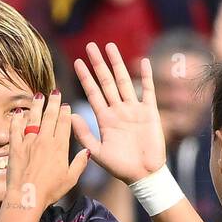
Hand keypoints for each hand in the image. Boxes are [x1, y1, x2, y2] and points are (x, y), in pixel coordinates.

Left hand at [5, 89, 88, 212]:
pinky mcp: (15, 147)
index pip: (64, 124)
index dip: (65, 112)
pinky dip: (17, 119)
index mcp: (60, 147)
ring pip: (33, 118)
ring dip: (37, 105)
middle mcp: (45, 140)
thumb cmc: (50, 190)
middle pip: (50, 116)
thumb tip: (87, 151)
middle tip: (55, 91)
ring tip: (38, 95)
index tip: (65, 105)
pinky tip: (19, 111)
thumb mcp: (71, 179)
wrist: (28, 196)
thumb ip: (80, 163)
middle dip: (53, 102)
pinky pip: (16, 128)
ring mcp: (29, 142)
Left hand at [70, 42, 165, 183]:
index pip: (93, 93)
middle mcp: (118, 110)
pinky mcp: (150, 113)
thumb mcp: (98, 153)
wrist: (144, 175)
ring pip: (124, 81)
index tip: (77, 62)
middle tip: (91, 46)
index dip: (85, 77)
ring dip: (117, 64)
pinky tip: (144, 61)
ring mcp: (134, 110)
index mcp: (105, 119)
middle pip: (106, 82)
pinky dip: (146, 76)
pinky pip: (148, 91)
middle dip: (99, 64)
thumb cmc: (121, 168)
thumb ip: (84, 135)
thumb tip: (72, 116)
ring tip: (110, 47)